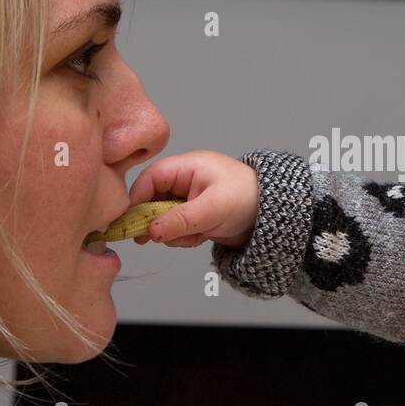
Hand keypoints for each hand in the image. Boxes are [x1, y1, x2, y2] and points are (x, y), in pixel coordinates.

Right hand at [128, 150, 257, 248]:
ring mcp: (187, 199)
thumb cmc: (248, 198)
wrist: (272, 216)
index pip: (150, 178)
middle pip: (151, 200)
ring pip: (162, 218)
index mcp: (187, 167)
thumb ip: (181, 219)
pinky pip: (176, 229)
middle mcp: (183, 181)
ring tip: (194, 235)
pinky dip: (184, 237)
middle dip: (155, 221)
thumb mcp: (213, 208)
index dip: (137, 199)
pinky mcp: (193, 216)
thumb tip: (151, 231)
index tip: (132, 221)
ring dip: (173, 232)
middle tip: (153, 238)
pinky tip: (200, 237)